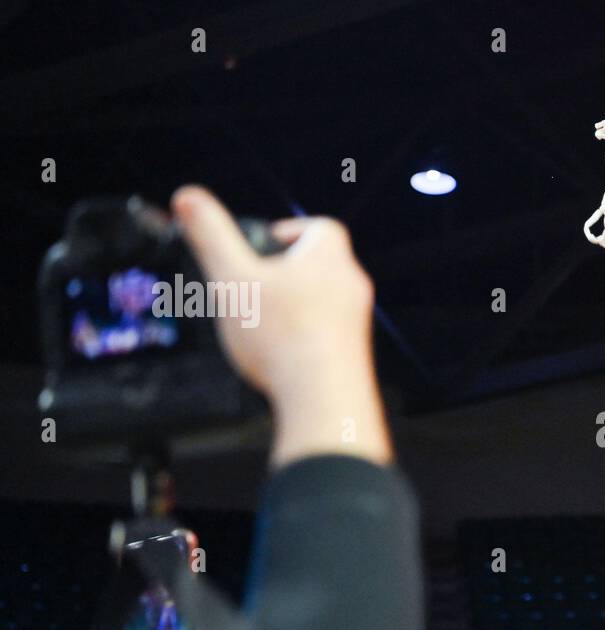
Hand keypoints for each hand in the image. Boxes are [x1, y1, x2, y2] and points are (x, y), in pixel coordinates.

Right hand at [171, 185, 391, 467]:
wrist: (325, 398)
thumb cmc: (282, 336)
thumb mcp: (232, 278)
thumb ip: (210, 235)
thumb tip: (187, 197)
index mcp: (329, 256)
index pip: (319, 228)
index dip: (291, 231)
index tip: (265, 244)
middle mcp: (352, 285)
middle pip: (320, 265)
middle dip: (287, 271)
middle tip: (255, 285)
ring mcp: (358, 322)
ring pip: (324, 302)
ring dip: (296, 306)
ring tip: (262, 323)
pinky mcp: (356, 354)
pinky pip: (328, 336)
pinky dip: (305, 338)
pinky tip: (280, 354)